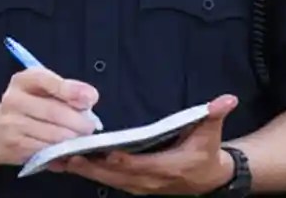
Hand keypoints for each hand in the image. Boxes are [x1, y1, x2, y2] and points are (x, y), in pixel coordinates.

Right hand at [0, 67, 99, 165]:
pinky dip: (61, 152)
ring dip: (72, 139)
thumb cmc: (32, 106)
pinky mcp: (14, 145)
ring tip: (80, 139)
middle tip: (90, 127)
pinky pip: (45, 150)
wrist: (1, 129)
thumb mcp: (46, 90)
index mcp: (24, 80)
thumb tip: (90, 97)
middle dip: (78, 121)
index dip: (70, 89)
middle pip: (53, 111)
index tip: (91, 98)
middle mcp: (13, 99)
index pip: (46, 80)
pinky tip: (67, 150)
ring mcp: (11, 124)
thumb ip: (68, 90)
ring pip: (52, 135)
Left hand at [63, 94, 238, 194]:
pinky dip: (89, 172)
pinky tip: (69, 162)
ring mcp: (140, 186)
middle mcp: (151, 181)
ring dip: (85, 170)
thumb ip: (214, 114)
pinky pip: (107, 180)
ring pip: (108, 180)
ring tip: (60, 157)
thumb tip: (226, 99)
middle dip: (92, 166)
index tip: (104, 151)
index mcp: (169, 168)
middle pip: (117, 175)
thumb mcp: (211, 132)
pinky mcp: (132, 185)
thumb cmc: (207, 151)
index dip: (122, 160)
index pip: (141, 165)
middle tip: (68, 153)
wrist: (209, 178)